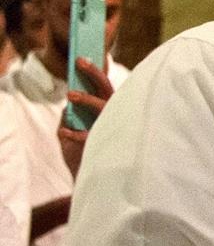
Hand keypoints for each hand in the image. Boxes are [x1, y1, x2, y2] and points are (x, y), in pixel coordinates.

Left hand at [58, 58, 114, 178]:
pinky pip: (91, 134)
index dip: (95, 73)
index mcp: (108, 113)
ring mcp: (115, 129)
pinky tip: (65, 132)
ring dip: (88, 99)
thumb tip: (68, 106)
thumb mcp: (73, 135)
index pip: (103, 89)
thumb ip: (71, 119)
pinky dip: (76, 132)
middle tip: (80, 62)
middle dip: (94, 74)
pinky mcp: (108, 144)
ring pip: (105, 107)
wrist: (97, 187)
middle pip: (108, 90)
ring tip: (71, 95)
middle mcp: (116, 117)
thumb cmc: (87, 159)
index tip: (83, 58)